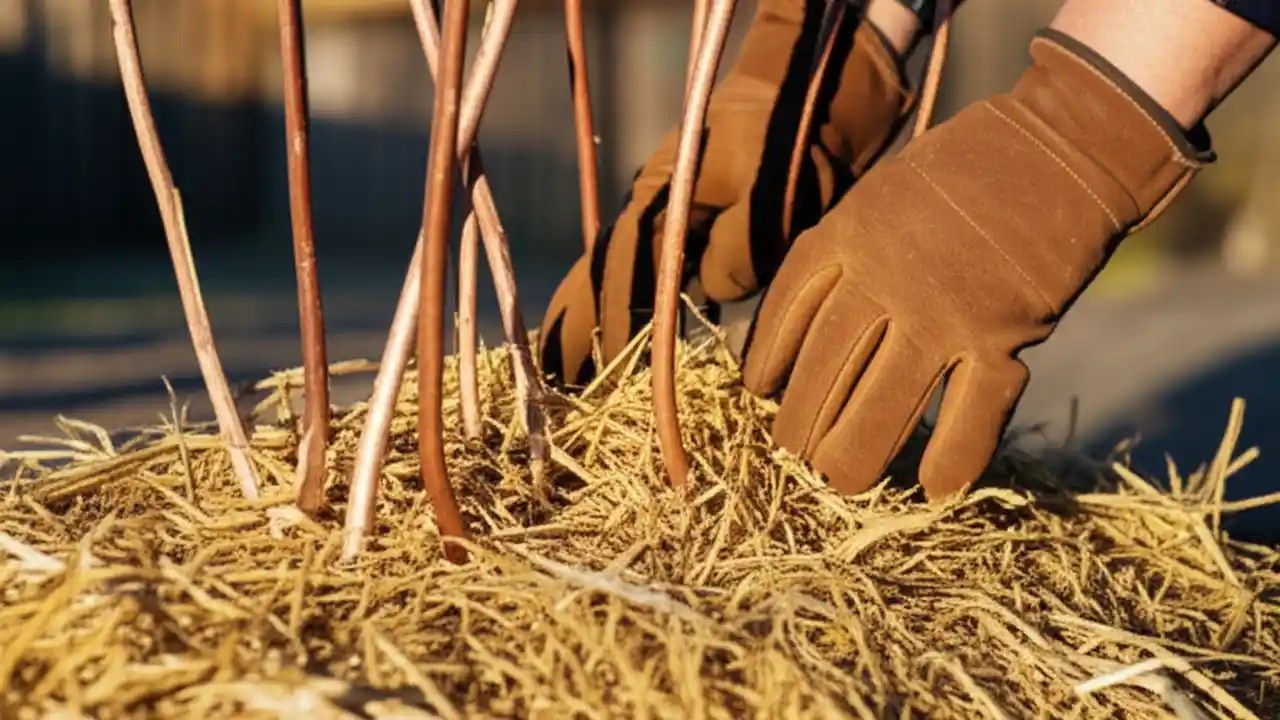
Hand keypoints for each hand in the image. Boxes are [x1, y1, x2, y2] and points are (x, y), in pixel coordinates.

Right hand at [540, 1, 912, 385]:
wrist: (793, 103)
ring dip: (589, 317)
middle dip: (574, 323)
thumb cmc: (787, 146)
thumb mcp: (775, 191)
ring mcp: (660, 218)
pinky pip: (640, 272)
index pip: (622, 267)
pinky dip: (620, 303)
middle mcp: (648, 210)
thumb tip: (710, 291)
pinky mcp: (681, 228)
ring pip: (613, 275)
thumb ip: (743, 244)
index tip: (598, 363)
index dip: (609, 317)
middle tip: (549, 374)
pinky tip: (614, 337)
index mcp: (659, 199)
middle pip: (599, 272)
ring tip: (565, 367)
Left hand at [743, 30, 1211, 498]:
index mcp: (848, 235)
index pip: (789, 314)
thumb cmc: (967, 168)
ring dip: (854, 453)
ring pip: (882, 403)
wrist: (1065, 145)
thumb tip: (808, 315)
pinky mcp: (1005, 336)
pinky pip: (971, 413)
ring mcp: (945, 311)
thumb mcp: (882, 193)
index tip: (760, 389)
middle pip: (824, 369)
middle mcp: (886, 278)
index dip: (768, 359)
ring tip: (839, 480)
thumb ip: (844, 251)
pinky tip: (932, 488)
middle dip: (802, 422)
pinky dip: (952, 456)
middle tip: (794, 452)